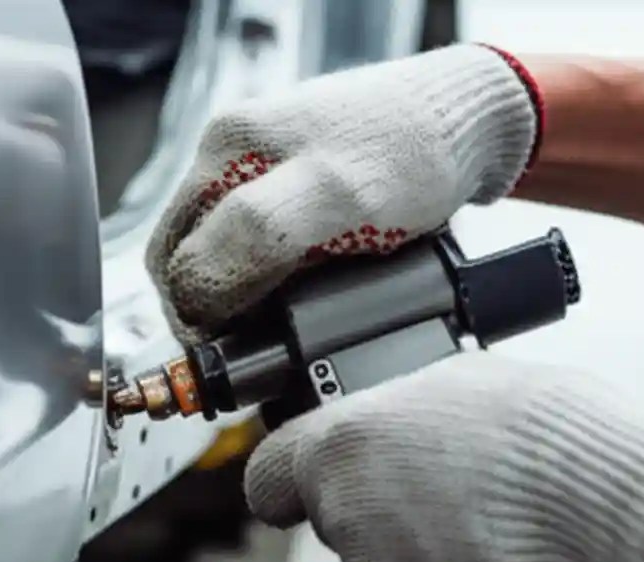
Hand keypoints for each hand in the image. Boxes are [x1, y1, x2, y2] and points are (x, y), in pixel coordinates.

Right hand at [145, 44, 538, 341]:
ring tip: (265, 325)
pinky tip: (287, 293)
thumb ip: (260, 236)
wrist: (467, 124)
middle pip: (183, 259)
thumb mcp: (336, 196)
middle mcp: (231, 157)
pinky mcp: (282, 187)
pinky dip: (259, 279)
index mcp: (226, 149)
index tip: (228, 355)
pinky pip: (246, 246)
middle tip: (243, 348)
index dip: (196, 316)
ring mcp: (254, 172)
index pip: (176, 258)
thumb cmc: (415, 151)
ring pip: (212, 256)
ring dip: (230, 297)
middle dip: (205, 309)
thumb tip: (200, 290)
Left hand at [245, 351, 643, 561]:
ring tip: (488, 511)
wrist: (606, 505)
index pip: (268, 476)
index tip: (308, 471)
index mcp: (338, 449)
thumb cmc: (542, 429)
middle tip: (441, 478)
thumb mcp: (457, 381)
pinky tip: (503, 552)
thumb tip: (407, 420)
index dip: (290, 473)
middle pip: (338, 516)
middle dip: (377, 501)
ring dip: (421, 542)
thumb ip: (405, 412)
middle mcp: (345, 519)